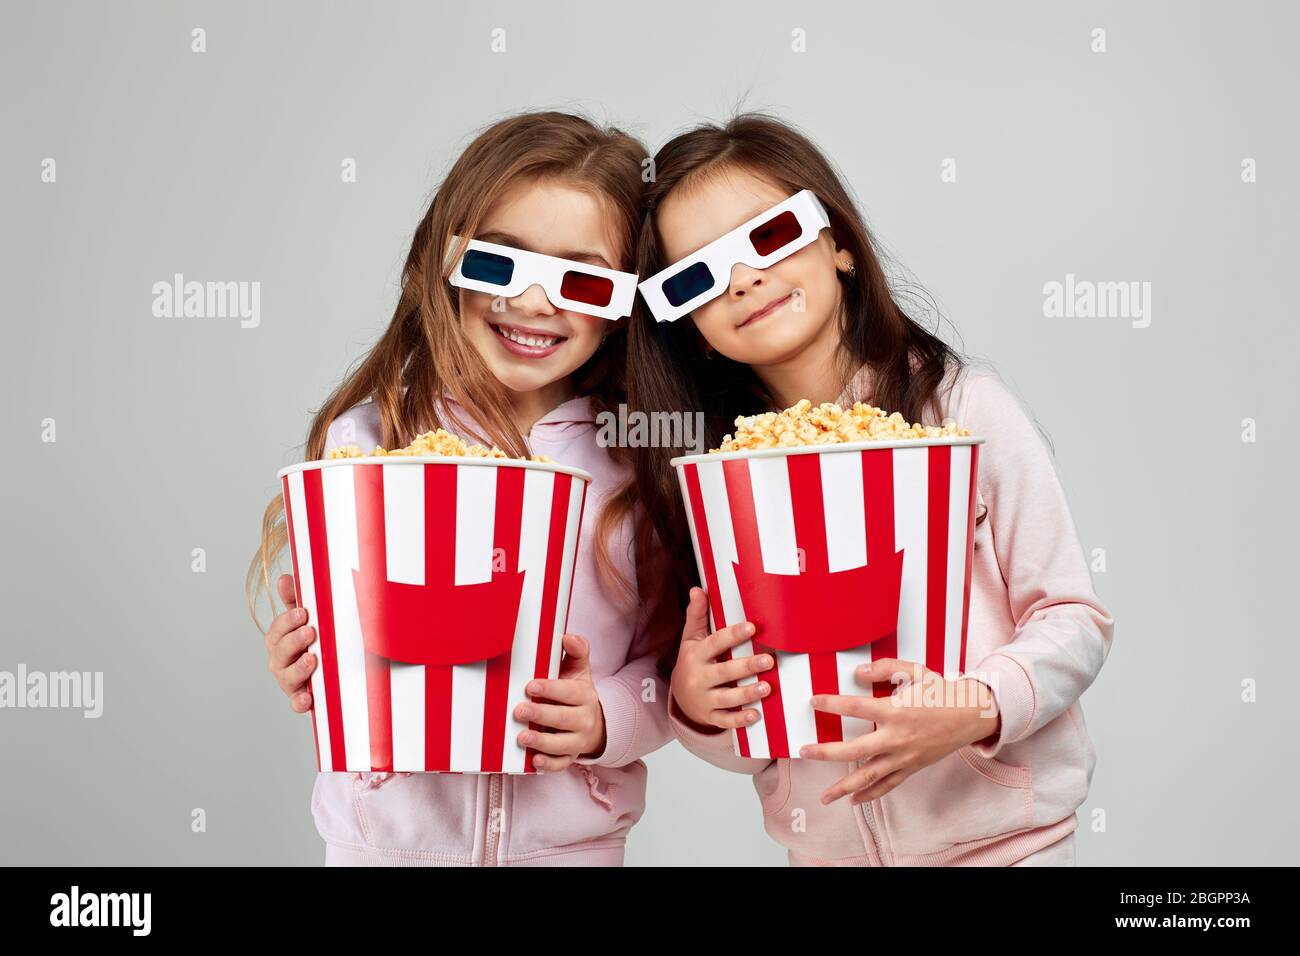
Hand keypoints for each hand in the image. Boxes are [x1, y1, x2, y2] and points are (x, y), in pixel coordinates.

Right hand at [264, 573, 316, 713]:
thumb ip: (296, 600)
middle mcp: (281, 661)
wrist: (331, 670)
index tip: (302, 613)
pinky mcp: (301, 698)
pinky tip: (309, 698)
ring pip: (287, 677)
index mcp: (281, 640)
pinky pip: (297, 703)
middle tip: (310, 631)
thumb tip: (285, 578)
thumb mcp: (307, 618)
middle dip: (294, 641)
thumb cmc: (315, 639)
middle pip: (280, 652)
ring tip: (312, 659)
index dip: (287, 621)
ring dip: (298, 668)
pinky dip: (300, 702)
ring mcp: (290, 681)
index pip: (278, 629)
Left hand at [513, 633, 604, 772]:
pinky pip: (561, 764)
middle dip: (541, 715)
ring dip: (542, 741)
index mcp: (584, 695)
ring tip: (521, 737)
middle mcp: (584, 719)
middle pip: (564, 719)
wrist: (594, 723)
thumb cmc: (576, 694)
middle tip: (519, 710)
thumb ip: (577, 651)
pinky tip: (534, 761)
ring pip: (562, 744)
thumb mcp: (580, 671)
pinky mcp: (570, 756)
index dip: (550, 689)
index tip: (531, 686)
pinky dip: (548, 764)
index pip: (569, 692)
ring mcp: (577, 740)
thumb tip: (568, 636)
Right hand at [669, 587, 773, 731]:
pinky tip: (756, 715)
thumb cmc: (691, 662)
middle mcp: (698, 677)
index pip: (715, 643)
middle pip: (723, 672)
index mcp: (695, 655)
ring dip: (747, 694)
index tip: (751, 627)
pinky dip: (740, 719)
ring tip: (767, 688)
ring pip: (727, 698)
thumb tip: (698, 589)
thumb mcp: (690, 639)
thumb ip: (696, 615)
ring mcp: (704, 699)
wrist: (680, 699)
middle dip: (746, 667)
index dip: (733, 635)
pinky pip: (726, 720)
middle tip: (768, 660)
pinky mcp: (711, 716)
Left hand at [802, 658, 1000, 805]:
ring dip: (844, 787)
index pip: (856, 708)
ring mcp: (904, 757)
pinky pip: (888, 785)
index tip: (813, 702)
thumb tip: (859, 673)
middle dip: (826, 752)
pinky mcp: (911, 768)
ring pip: (869, 776)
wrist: (970, 716)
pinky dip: (871, 794)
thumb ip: (886, 668)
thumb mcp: (916, 671)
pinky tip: (853, 800)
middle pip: (855, 750)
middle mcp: (897, 738)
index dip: (832, 704)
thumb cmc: (941, 692)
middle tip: (803, 752)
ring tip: (824, 797)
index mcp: (896, 711)